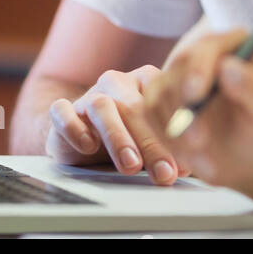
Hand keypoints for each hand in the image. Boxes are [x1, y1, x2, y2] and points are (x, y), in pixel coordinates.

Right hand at [44, 65, 191, 184]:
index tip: (189, 156)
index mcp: (147, 81)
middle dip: (151, 142)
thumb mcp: (151, 143)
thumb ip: (169, 150)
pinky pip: (63, 112)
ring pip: (101, 106)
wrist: (80, 139)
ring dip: (118, 136)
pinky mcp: (63, 110)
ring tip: (131, 165)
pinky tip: (88, 147)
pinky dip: (75, 128)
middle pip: (135, 106)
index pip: (165, 98)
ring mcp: (88, 94)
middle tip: (163, 171)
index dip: (178, 128)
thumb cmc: (125, 138)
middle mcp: (118, 83)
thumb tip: (187, 165)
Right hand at [143, 29, 252, 194]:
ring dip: (176, 124)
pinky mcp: (160, 94)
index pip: (211, 45)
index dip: (200, 67)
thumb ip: (251, 89)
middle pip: (180, 64)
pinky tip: (187, 150)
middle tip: (199, 140)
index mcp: (235, 45)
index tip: (196, 94)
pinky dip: (164, 134)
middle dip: (185, 103)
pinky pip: (148, 110)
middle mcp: (204, 52)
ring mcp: (179, 72)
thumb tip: (228, 67)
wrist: (243, 157)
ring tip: (200, 149)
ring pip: (161, 89)